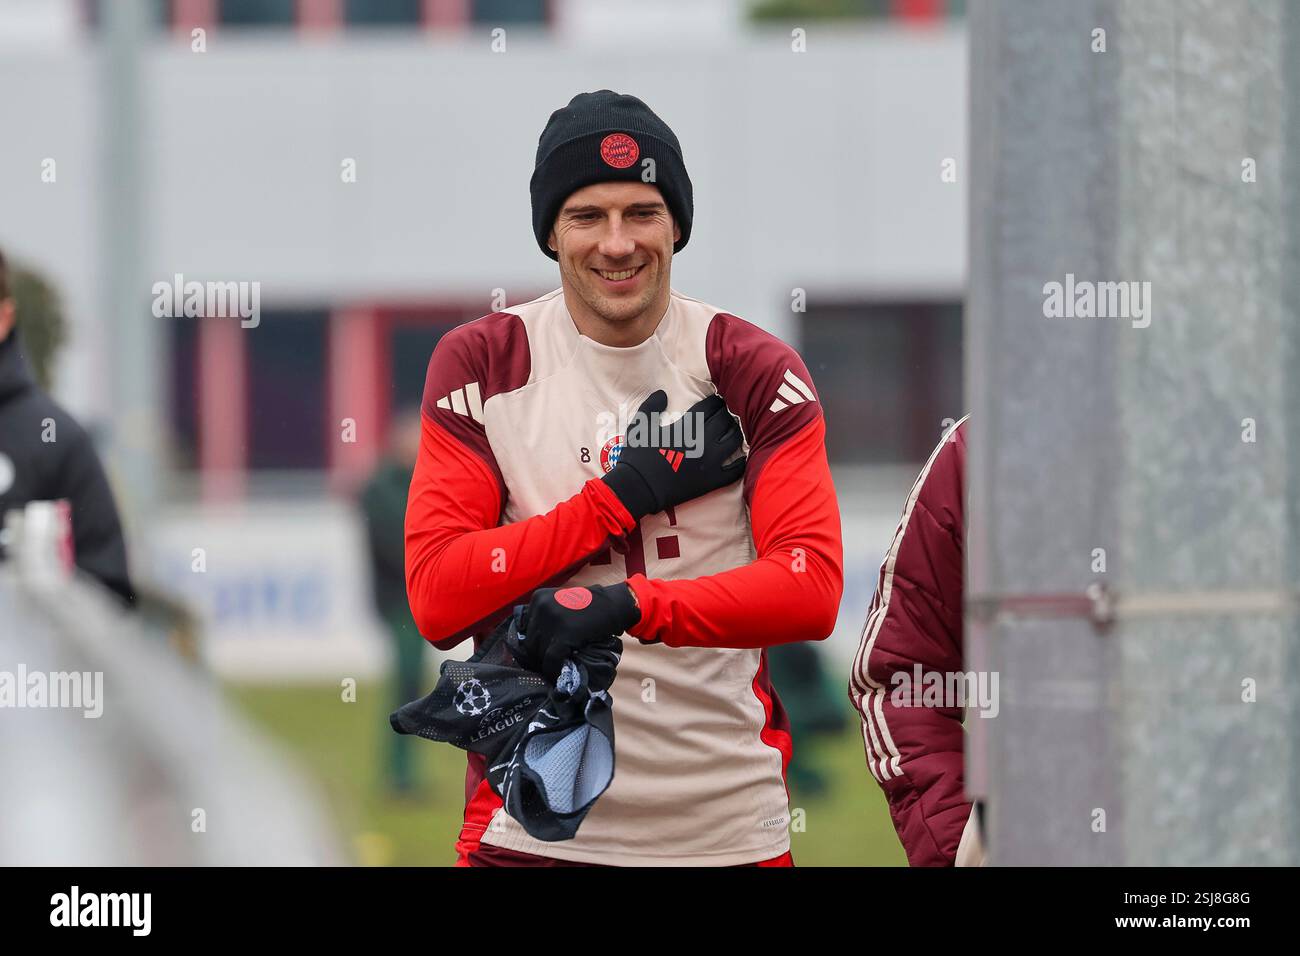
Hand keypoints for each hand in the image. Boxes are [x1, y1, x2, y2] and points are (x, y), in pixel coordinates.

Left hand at [513, 583, 639, 683]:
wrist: (614, 604)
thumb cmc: (589, 606)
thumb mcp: (561, 601)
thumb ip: (545, 615)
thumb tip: (529, 643)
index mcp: (538, 598)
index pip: (525, 629)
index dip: (533, 644)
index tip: (541, 653)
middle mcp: (542, 607)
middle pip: (530, 641)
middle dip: (539, 655)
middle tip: (550, 663)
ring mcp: (553, 620)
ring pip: (539, 652)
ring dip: (546, 663)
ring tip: (556, 668)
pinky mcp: (565, 634)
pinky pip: (551, 659)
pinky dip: (553, 670)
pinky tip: (559, 673)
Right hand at [601, 390, 745, 520]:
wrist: (639, 487)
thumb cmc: (638, 455)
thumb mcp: (640, 425)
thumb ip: (652, 406)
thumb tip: (663, 393)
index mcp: (688, 426)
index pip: (711, 406)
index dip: (715, 401)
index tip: (716, 401)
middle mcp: (704, 441)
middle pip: (726, 420)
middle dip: (726, 414)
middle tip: (724, 414)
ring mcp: (711, 462)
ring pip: (735, 440)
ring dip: (735, 432)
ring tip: (731, 431)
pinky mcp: (713, 480)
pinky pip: (736, 470)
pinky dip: (741, 462)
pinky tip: (740, 457)